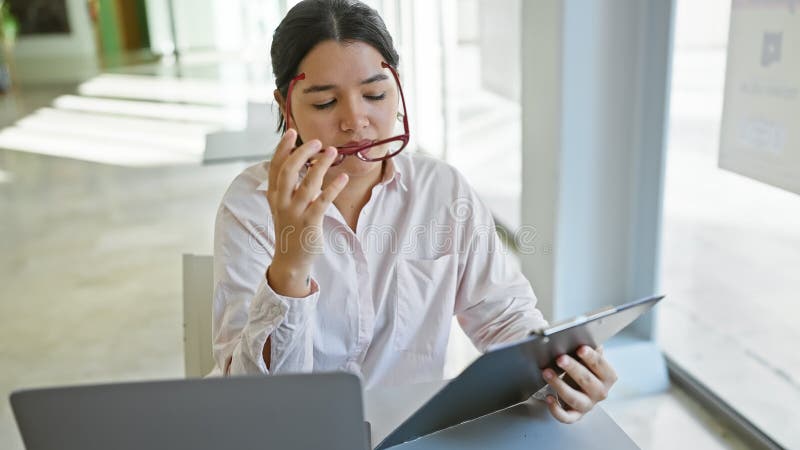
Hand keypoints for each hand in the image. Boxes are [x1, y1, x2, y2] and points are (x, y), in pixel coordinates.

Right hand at [265, 129, 348, 296]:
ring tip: (334, 152)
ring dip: (322, 165)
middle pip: (289, 170)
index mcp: (274, 194)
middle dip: (302, 152)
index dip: (282, 147)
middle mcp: (281, 201)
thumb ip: (290, 184)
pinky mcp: (309, 222)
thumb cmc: (291, 227)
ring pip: (308, 183)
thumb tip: (303, 160)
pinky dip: (334, 187)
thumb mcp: (284, 204)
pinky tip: (343, 177)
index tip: (292, 132)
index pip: (275, 165)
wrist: (291, 259)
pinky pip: (322, 200)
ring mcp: (295, 212)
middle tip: (317, 141)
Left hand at [541, 345, 616, 423]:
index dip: (591, 357)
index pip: (601, 366)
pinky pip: (566, 417)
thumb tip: (586, 337)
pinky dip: (556, 409)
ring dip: (560, 385)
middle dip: (573, 369)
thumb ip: (589, 350)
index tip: (580, 348)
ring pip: (574, 398)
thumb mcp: (588, 359)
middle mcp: (601, 392)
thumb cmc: (584, 370)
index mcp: (608, 377)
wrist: (579, 389)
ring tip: (547, 372)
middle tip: (560, 358)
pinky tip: (548, 398)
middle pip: (588, 381)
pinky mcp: (575, 415)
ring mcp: (588, 405)